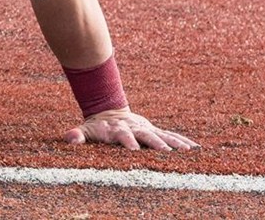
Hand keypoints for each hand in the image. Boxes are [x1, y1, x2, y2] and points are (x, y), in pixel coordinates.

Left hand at [66, 108, 197, 150]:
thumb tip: (69, 139)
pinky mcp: (155, 131)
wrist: (109, 111)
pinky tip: (195, 148)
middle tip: (166, 152)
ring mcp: (147, 129)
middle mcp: (135, 128)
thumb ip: (78, 134)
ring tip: (187, 151)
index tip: (134, 150)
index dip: (128, 142)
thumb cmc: (97, 126)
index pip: (124, 136)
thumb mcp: (86, 129)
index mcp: (119, 130)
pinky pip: (170, 136)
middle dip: (156, 144)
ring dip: (174, 143)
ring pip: (162, 135)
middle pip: (146, 135)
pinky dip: (182, 141)